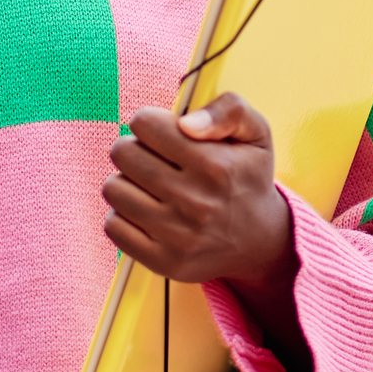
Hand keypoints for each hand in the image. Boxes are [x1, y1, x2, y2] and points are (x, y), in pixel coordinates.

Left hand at [104, 93, 311, 371]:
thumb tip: (185, 122)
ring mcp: (178, 236)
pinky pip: (113, 227)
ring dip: (126, 181)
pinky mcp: (163, 261)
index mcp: (216, 166)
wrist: (259, 242)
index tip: (162, 132)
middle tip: (153, 158)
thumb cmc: (247, 178)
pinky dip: (123, 214)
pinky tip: (145, 210)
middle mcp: (197, 203)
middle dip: (133, 148)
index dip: (149, 121)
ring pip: (114, 189)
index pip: (145, 124)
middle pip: (123, 153)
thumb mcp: (256, 133)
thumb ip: (229, 110)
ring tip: (148, 184)